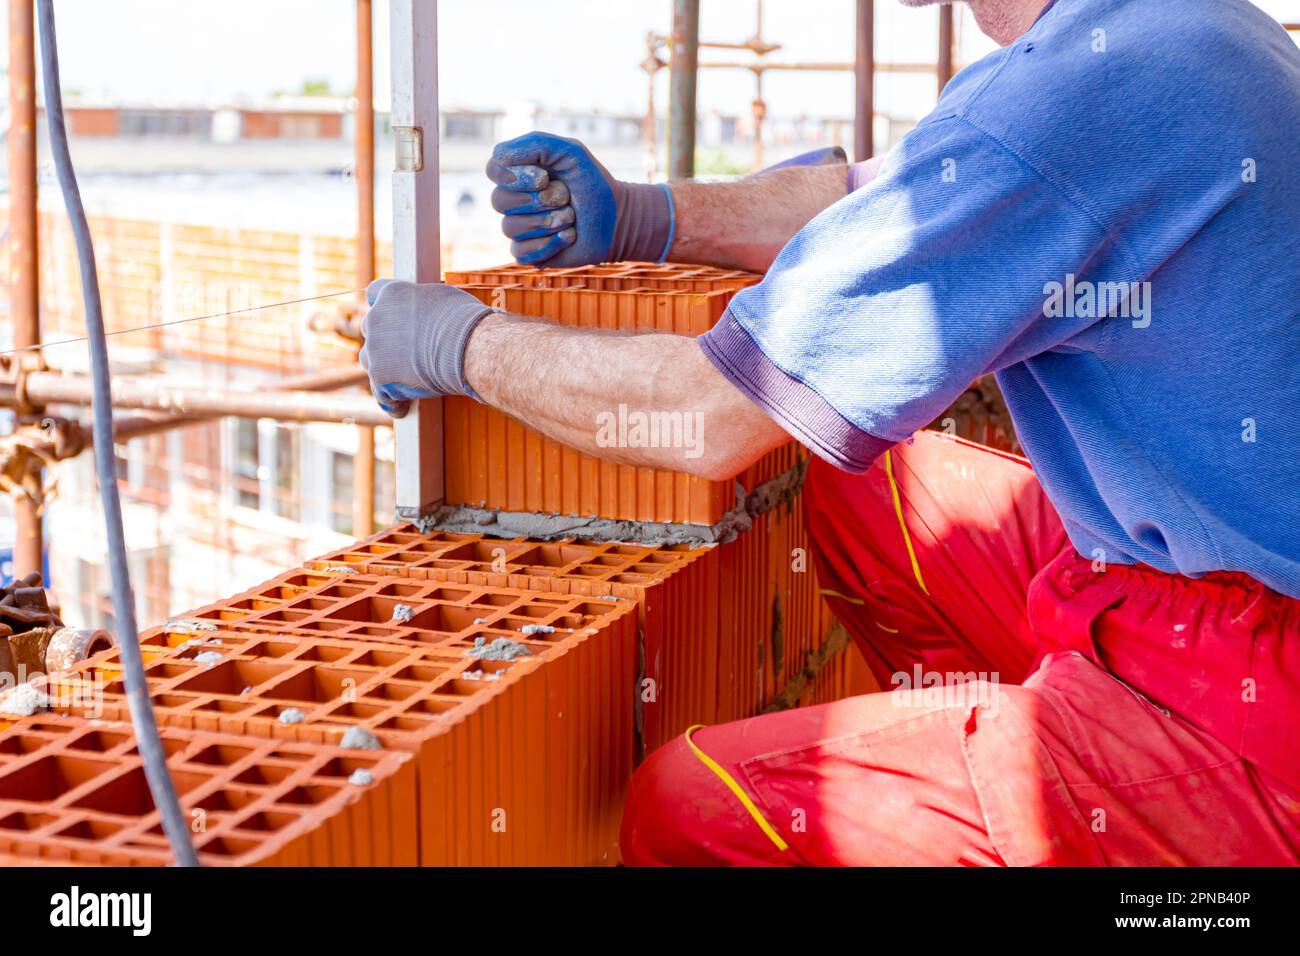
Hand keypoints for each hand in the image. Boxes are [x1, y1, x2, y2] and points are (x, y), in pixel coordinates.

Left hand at [358, 279, 493, 416]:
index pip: (375, 292)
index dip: (385, 306)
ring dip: (384, 369)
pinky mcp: (380, 377)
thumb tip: (431, 312)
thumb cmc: (465, 321)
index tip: (393, 315)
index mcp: (391, 293)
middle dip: (385, 339)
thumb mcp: (443, 298)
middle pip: (371, 328)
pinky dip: (392, 401)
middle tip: (405, 352)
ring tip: (405, 382)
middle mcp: (376, 317)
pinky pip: (381, 393)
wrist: (468, 347)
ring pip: (370, 360)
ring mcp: (374, 348)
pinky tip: (403, 408)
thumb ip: (425, 304)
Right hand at [486, 132, 673, 266]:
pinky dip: (550, 244)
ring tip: (571, 218)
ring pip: (511, 228)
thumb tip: (499, 155)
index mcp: (518, 172)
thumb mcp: (570, 152)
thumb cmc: (593, 184)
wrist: (616, 220)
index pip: (493, 170)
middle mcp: (513, 199)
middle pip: (499, 201)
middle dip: (540, 200)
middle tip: (566, 197)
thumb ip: (535, 143)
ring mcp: (518, 227)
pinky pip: (521, 252)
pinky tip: (569, 237)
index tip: (545, 176)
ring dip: (549, 222)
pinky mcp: (527, 253)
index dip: (515, 176)